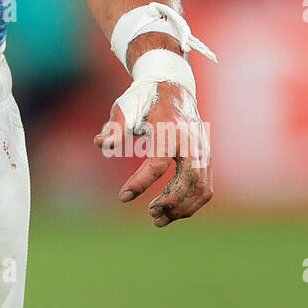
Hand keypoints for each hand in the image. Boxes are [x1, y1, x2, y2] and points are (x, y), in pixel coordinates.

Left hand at [93, 81, 211, 227]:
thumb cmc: (145, 99)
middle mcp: (191, 140)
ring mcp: (203, 150)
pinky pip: (205, 187)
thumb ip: (115, 127)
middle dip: (172, 202)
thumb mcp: (126, 107)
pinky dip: (190, 203)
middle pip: (190, 179)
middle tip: (151, 213)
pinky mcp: (206, 159)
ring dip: (182, 208)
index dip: (141, 182)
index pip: (159, 162)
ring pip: (202, 188)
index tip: (123, 197)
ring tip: (158, 219)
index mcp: (169, 127)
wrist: (173, 88)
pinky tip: (171, 211)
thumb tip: (101, 143)